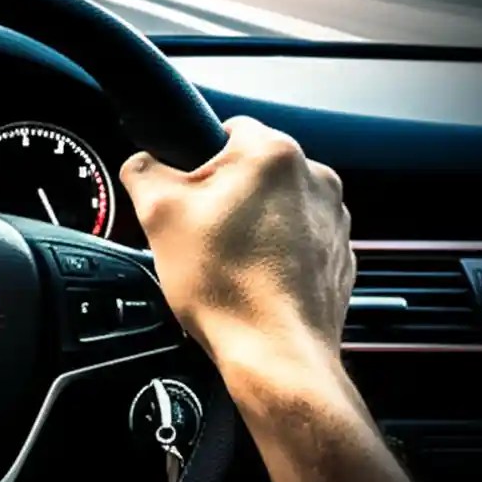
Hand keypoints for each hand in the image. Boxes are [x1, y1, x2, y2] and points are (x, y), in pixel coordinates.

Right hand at [120, 117, 353, 363]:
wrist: (274, 353)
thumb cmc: (226, 285)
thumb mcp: (157, 214)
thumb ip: (142, 170)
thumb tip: (142, 164)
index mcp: (273, 152)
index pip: (224, 128)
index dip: (194, 162)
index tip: (184, 195)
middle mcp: (315, 178)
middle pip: (251, 171)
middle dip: (223, 197)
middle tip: (199, 234)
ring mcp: (333, 219)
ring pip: (275, 207)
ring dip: (251, 225)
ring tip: (227, 262)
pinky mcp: (339, 255)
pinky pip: (297, 242)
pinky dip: (275, 254)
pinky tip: (252, 280)